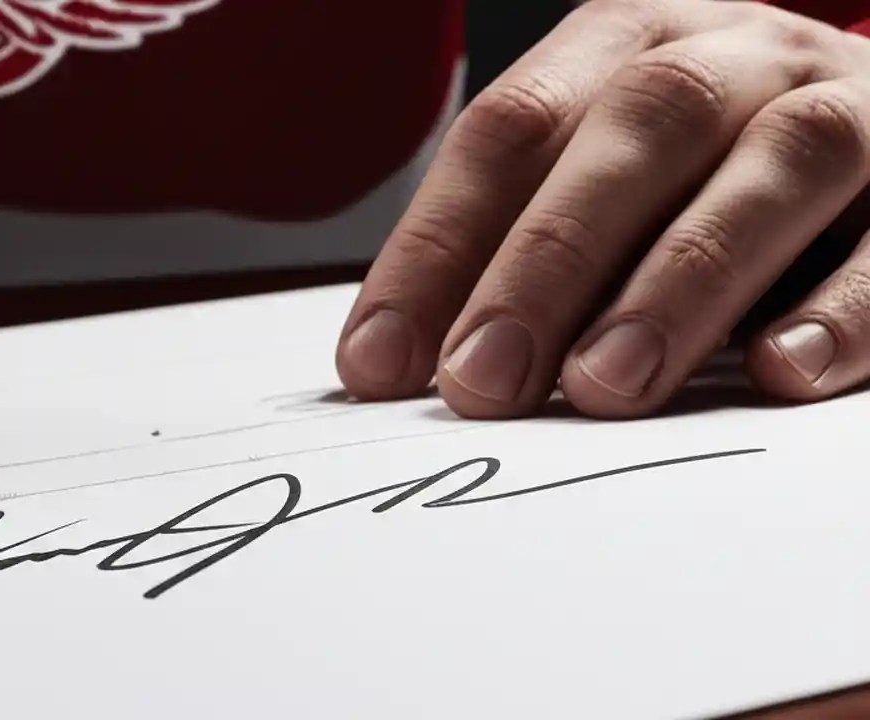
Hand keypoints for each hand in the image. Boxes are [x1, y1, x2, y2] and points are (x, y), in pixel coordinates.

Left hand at [337, 0, 869, 417]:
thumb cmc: (701, 177)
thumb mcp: (599, 184)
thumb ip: (516, 247)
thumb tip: (399, 362)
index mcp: (626, 45)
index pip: (509, 129)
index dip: (437, 245)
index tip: (382, 363)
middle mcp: (734, 55)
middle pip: (634, 129)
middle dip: (546, 262)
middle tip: (484, 382)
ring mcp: (847, 104)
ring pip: (775, 164)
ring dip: (680, 282)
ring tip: (607, 387)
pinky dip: (841, 308)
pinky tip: (778, 374)